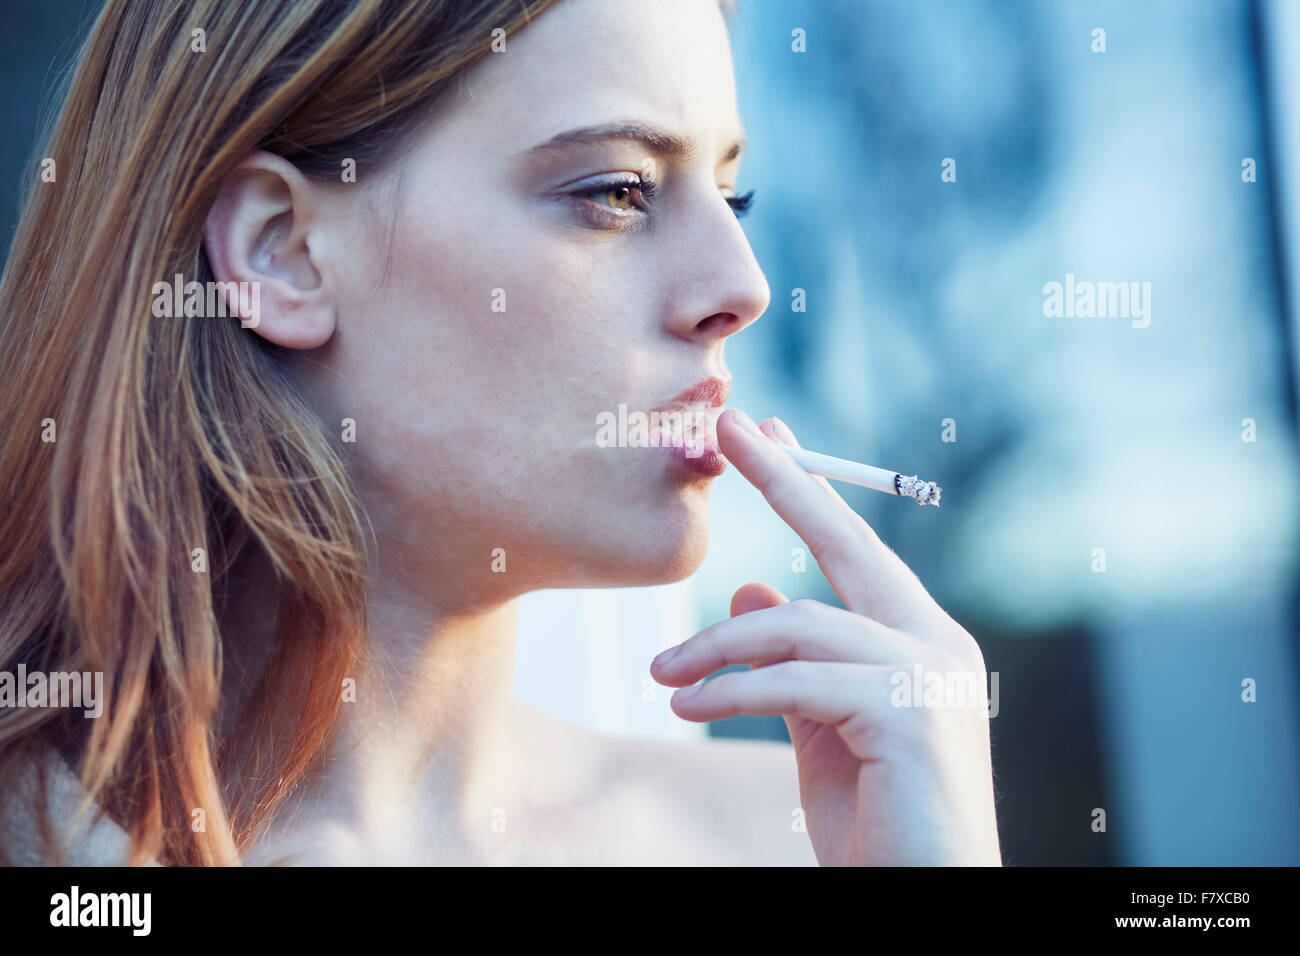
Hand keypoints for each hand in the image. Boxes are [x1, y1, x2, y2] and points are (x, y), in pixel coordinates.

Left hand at [651, 409, 1000, 865]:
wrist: (925, 901)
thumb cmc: (877, 822)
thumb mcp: (820, 728)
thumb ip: (791, 661)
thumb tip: (749, 588)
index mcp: (920, 640)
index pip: (855, 547)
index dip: (806, 487)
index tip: (764, 436)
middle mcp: (936, 643)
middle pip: (848, 541)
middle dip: (785, 479)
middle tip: (727, 430)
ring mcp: (930, 676)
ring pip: (800, 624)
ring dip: (717, 646)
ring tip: (662, 677)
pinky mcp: (909, 715)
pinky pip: (798, 683)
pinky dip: (733, 692)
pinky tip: (687, 709)